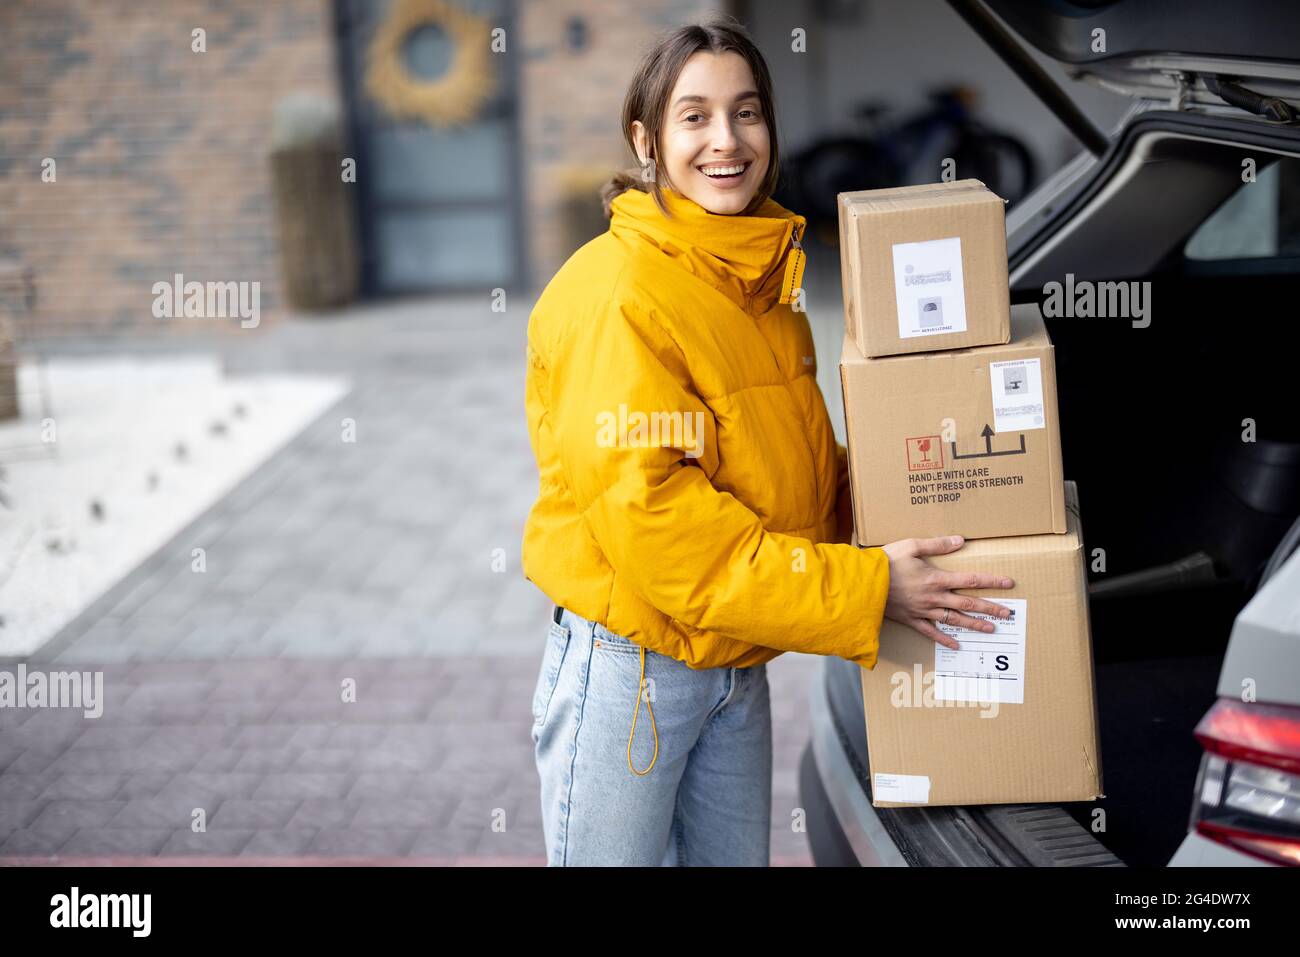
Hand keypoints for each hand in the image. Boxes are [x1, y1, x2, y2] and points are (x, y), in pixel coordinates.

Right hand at [880, 535, 1015, 649]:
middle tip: (1007, 613)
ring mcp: (923, 611)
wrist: (864, 584)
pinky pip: (931, 632)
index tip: (1008, 583)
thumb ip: (937, 544)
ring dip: (974, 624)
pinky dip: (944, 639)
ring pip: (954, 619)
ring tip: (991, 629)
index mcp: (936, 578)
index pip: (970, 580)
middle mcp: (934, 597)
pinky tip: (957, 645)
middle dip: (989, 607)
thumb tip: (960, 540)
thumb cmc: (886, 562)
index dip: (991, 581)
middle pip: (967, 603)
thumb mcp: (911, 546)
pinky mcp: (911, 619)